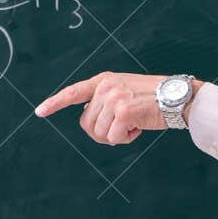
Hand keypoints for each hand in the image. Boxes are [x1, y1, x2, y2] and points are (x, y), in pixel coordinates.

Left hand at [34, 72, 168, 144]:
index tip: (40, 111)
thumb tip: (90, 122)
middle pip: (87, 124)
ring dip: (117, 135)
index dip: (55, 103)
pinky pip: (114, 138)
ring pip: (100, 134)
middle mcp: (105, 87)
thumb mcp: (125, 91)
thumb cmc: (154, 99)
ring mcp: (113, 98)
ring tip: (134, 122)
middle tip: (123, 126)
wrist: (178, 97)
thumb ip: (105, 100)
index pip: (73, 92)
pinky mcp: (123, 111)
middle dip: (103, 132)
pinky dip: (127, 138)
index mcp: (103, 80)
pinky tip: (139, 126)